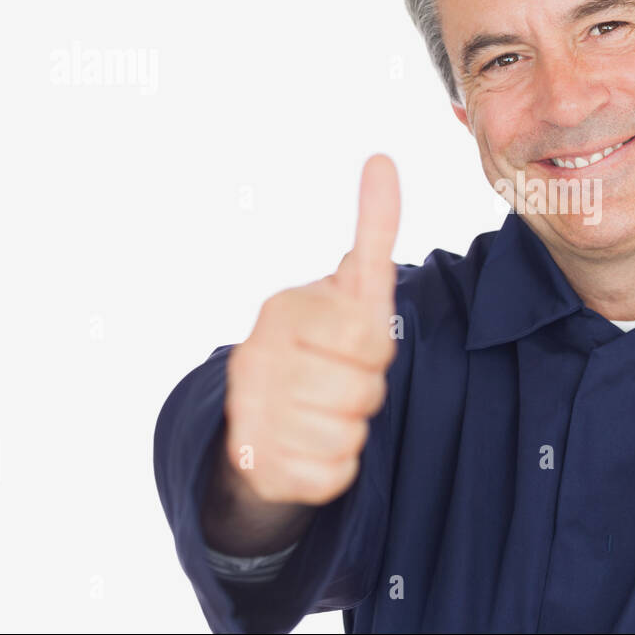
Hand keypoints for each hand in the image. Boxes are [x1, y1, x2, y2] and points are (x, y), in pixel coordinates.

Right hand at [221, 154, 400, 504]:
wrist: (264, 417)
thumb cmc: (323, 346)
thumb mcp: (350, 291)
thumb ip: (372, 233)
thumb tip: (383, 160)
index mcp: (284, 311)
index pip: (367, 337)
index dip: (375, 347)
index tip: (357, 344)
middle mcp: (256, 358)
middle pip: (363, 390)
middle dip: (367, 391)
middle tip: (344, 381)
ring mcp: (251, 414)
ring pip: (349, 434)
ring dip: (352, 428)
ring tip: (326, 412)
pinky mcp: (257, 465)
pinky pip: (334, 474)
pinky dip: (336, 467)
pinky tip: (311, 446)